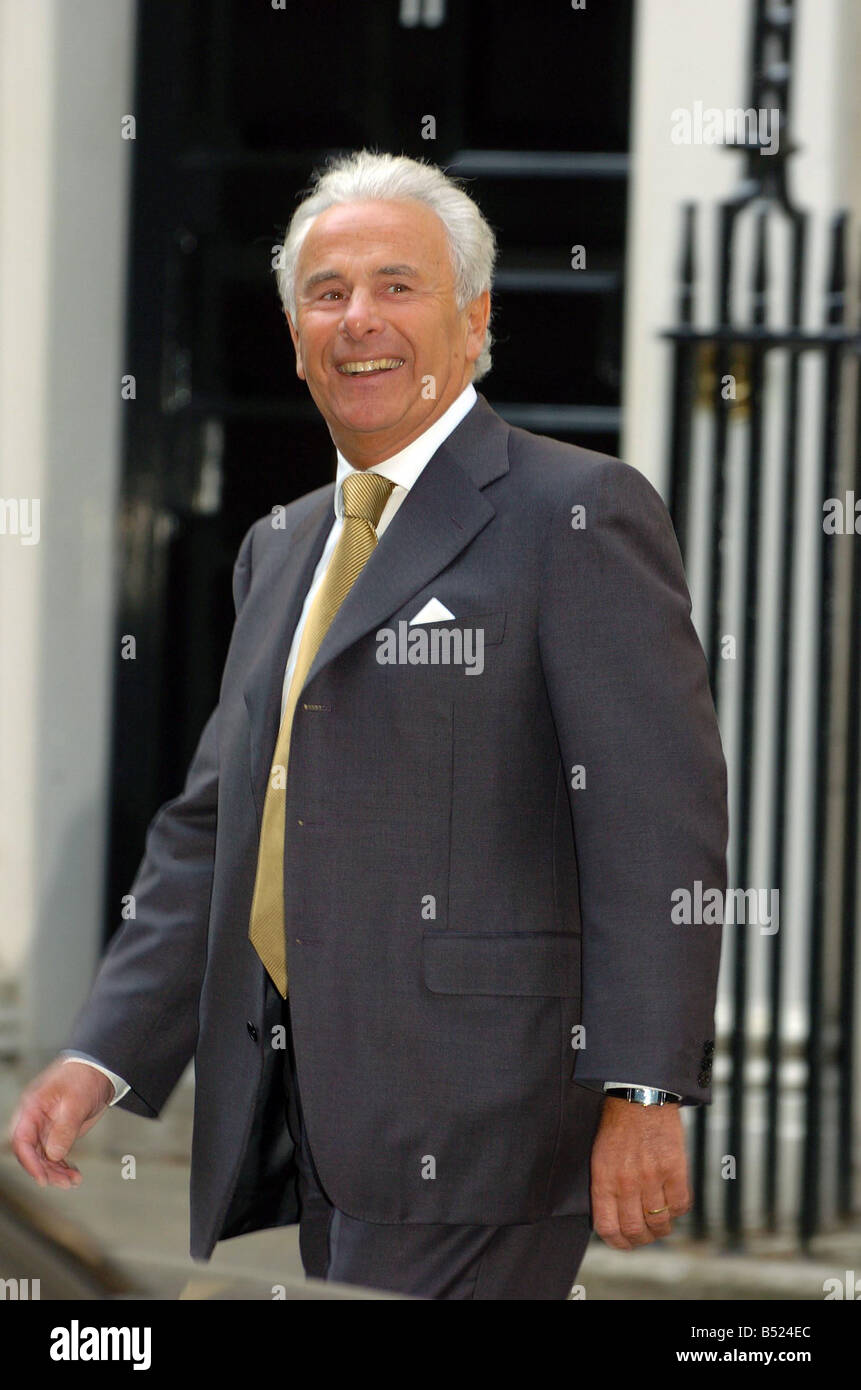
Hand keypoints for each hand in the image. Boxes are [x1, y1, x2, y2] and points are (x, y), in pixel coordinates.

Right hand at [8, 1059, 112, 1188]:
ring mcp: (47, 1127)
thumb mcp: (76, 1101)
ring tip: (74, 1181)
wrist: (100, 1069)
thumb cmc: (84, 1077)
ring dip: (56, 1172)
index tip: (43, 1179)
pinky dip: (63, 1167)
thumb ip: (64, 1128)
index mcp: (32, 1108)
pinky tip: (75, 1176)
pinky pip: (55, 1154)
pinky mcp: (59, 1132)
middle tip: (65, 1183)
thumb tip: (53, 1155)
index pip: (21, 1140)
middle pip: (32, 1153)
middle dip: (45, 1171)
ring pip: (44, 1157)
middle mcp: (35, 1120)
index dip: (30, 1162)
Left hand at [590, 1096, 690, 1249]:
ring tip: (660, 1223)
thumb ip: (605, 1188)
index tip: (624, 1243)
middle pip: (635, 1230)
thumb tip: (613, 1219)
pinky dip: (677, 1210)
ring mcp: (651, 1177)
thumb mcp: (599, 1157)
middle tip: (645, 1236)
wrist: (639, 1096)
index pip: (608, 1227)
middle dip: (641, 1240)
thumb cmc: (617, 1127)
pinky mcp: (674, 1169)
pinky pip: (680, 1205)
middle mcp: (626, 1182)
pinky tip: (672, 1202)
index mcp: (604, 1179)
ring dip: (661, 1229)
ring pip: (659, 1222)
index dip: (617, 1243)